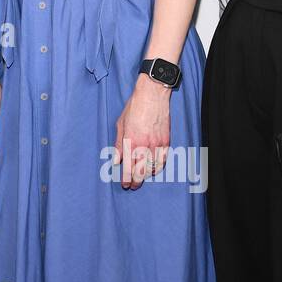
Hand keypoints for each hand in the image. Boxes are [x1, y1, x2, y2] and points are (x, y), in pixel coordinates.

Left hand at [113, 73, 171, 189]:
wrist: (152, 95)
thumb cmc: (134, 107)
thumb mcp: (120, 125)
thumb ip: (119, 144)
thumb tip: (116, 160)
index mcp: (131, 142)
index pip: (127, 168)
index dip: (126, 179)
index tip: (124, 185)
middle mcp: (144, 146)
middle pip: (140, 172)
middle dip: (136, 181)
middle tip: (133, 186)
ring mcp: (157, 144)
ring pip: (153, 168)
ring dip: (147, 176)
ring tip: (141, 178)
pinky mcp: (166, 141)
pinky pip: (163, 160)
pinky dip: (158, 167)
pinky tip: (154, 169)